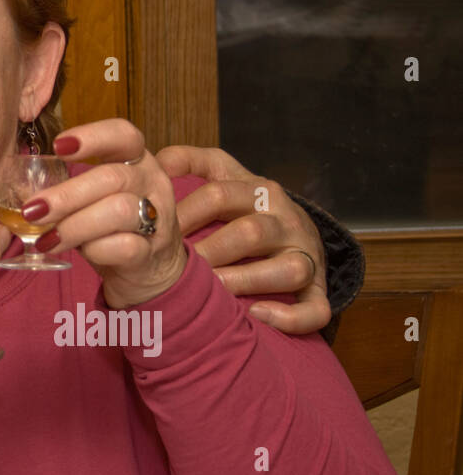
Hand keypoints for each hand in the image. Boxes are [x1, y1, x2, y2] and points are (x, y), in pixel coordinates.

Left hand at [23, 119, 186, 309]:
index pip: (123, 135)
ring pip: (120, 211)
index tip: (57, 146)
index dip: (92, 137)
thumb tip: (18, 193)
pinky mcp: (154, 251)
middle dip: (66, 195)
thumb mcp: (93, 196)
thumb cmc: (110, 224)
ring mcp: (159, 217)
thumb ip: (66, 188)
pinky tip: (79, 254)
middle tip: (32, 210)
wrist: (148, 267)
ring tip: (47, 239)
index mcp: (136, 160)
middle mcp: (152, 182)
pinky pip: (126, 246)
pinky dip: (96, 250)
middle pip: (112, 177)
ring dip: (75, 226)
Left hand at [155, 145, 329, 335]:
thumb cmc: (248, 206)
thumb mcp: (225, 175)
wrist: (299, 230)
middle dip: (211, 251)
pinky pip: (315, 307)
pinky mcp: (319, 289)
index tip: (155, 233)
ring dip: (247, 281)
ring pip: (288, 269)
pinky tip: (255, 315)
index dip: (184, 214)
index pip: (219, 195)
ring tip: (211, 291)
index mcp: (259, 191)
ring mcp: (306, 255)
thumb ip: (192, 161)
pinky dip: (290, 316)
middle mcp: (286, 220)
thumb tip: (158, 158)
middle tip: (175, 268)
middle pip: (251, 232)